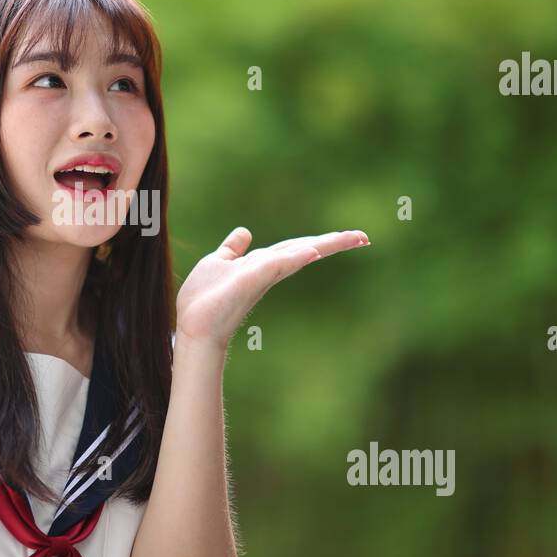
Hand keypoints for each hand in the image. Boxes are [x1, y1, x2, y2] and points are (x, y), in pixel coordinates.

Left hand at [175, 227, 369, 347]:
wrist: (193, 324)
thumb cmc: (204, 299)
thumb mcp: (219, 263)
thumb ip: (233, 249)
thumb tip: (245, 232)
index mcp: (263, 264)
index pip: (296, 247)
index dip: (321, 241)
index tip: (350, 236)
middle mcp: (268, 269)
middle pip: (305, 249)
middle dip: (334, 243)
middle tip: (363, 237)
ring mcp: (262, 275)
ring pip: (298, 254)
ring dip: (325, 245)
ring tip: (353, 238)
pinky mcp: (251, 280)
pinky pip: (276, 265)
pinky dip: (295, 257)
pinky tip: (313, 252)